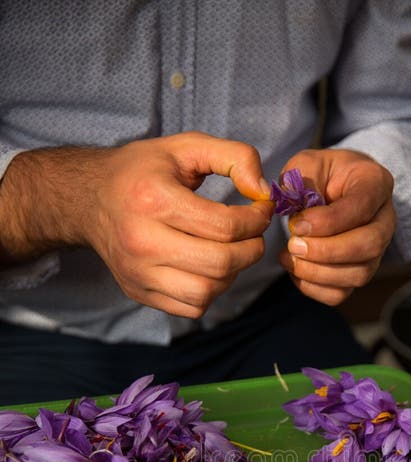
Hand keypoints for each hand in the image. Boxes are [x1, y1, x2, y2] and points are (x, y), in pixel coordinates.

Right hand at [0, 132, 272, 317]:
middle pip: (219, 264)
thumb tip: (263, 191)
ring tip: (231, 252)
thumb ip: (234, 156)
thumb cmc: (143, 172)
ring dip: (232, 275)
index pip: (224, 226)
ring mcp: (138, 273)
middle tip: (254, 237)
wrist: (89, 199)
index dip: (255, 221)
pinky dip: (210, 292)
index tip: (261, 212)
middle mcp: (142, 241)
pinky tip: (208, 268)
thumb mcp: (185, 147)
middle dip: (251, 251)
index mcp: (154, 200)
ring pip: (207, 292)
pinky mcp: (139, 292)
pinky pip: (191, 308)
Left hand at [278, 149, 395, 304]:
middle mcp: (385, 220)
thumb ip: (297, 182)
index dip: (328, 222)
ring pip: (358, 274)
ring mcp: (377, 251)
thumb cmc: (321, 174)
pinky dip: (314, 288)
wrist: (333, 188)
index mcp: (376, 183)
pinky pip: (342, 293)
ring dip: (318, 273)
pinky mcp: (359, 272)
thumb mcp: (307, 164)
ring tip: (288, 257)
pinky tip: (295, 271)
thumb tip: (292, 215)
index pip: (361, 207)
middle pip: (369, 246)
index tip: (296, 223)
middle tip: (292, 245)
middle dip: (326, 251)